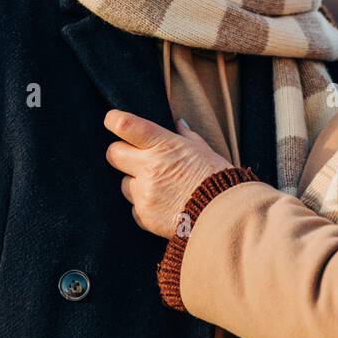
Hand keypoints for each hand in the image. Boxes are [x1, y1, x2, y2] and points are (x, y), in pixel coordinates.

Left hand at [104, 109, 233, 237]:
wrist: (224, 217)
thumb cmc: (218, 179)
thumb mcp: (204, 150)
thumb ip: (186, 135)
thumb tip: (178, 123)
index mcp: (163, 145)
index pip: (124, 125)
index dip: (114, 121)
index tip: (113, 121)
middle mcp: (148, 167)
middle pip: (113, 153)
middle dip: (121, 153)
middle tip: (136, 157)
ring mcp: (144, 193)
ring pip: (123, 183)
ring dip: (135, 183)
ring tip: (160, 187)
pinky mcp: (144, 216)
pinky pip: (134, 207)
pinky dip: (144, 206)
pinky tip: (164, 205)